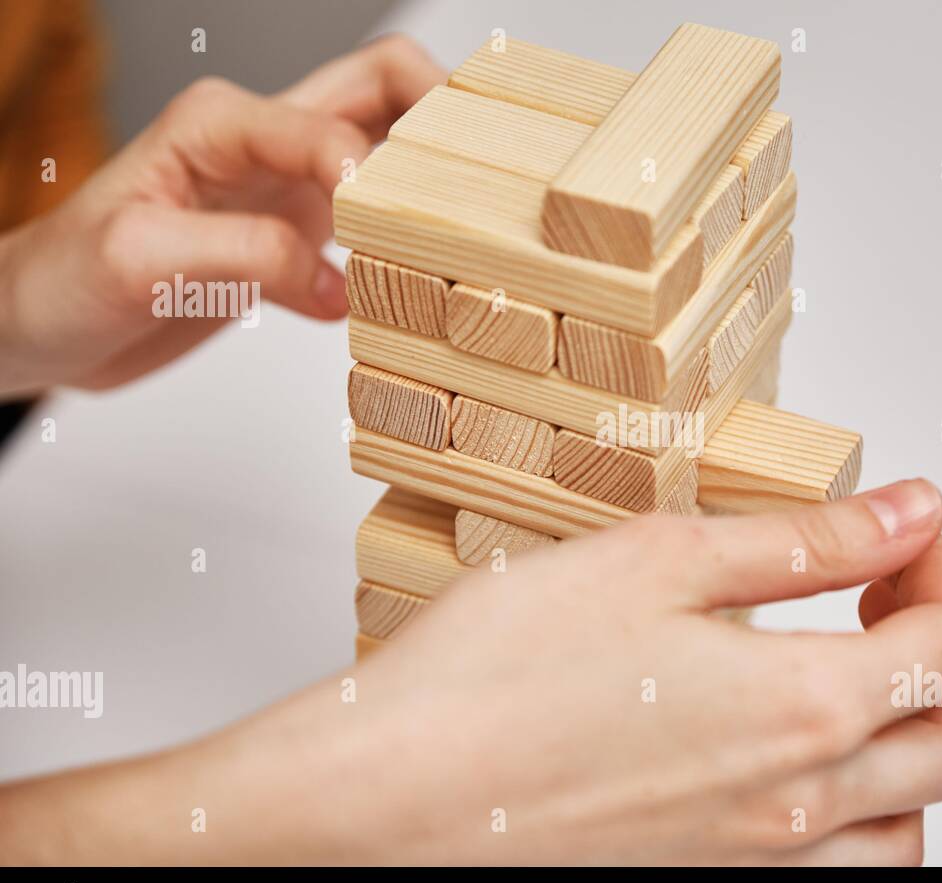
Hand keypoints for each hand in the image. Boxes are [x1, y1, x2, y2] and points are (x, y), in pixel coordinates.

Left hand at [0, 35, 444, 396]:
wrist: (44, 324)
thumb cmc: (67, 279)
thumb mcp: (139, 262)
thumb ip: (242, 253)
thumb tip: (334, 279)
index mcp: (220, 124)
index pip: (330, 122)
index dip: (373, 172)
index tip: (395, 230)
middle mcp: (263, 141)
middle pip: (382, 88)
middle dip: (441, 118)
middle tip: (486, 174)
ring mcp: (285, 187)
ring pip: (388, 153)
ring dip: (431, 180)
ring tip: (471, 226)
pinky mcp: (295, 236)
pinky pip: (371, 228)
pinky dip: (404, 248)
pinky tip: (415, 283)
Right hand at [0, 479, 941, 864]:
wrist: (383, 805)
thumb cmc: (490, 684)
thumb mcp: (658, 562)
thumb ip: (806, 541)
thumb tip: (906, 511)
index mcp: (802, 706)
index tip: (904, 539)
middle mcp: (800, 806)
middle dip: (941, 651)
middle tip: (878, 599)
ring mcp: (761, 869)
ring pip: (914, 823)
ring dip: (907, 743)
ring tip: (841, 682)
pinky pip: (844, 878)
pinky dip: (856, 819)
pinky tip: (791, 767)